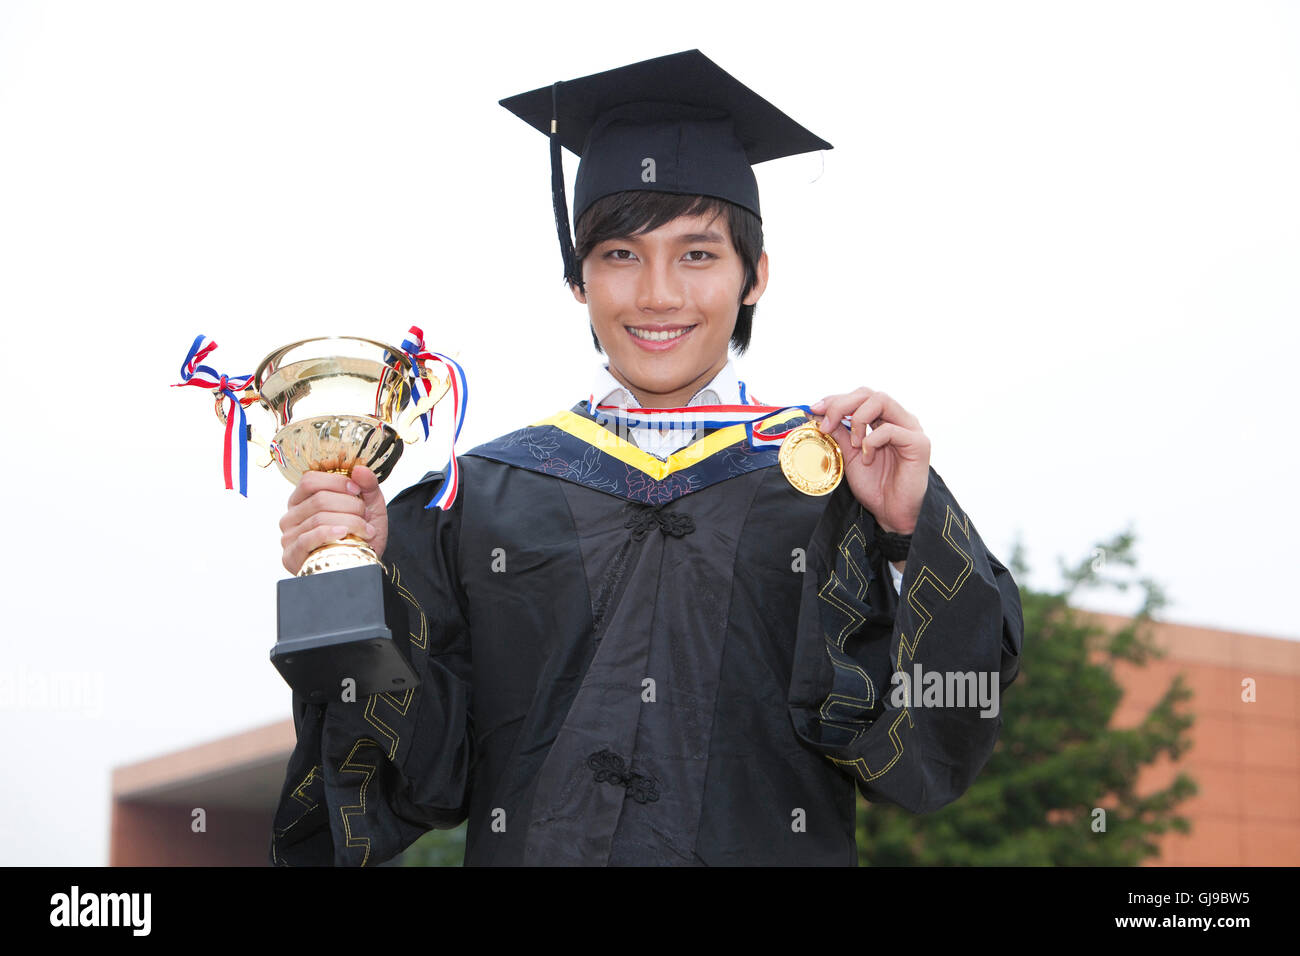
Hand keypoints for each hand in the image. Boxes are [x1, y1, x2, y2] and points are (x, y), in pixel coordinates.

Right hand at [279, 464, 388, 573]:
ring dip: (350, 523)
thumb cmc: (361, 534)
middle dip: (350, 506)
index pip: (310, 480)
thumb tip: (360, 469)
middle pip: (319, 500)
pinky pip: (308, 539)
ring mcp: (289, 536)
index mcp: (302, 500)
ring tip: (366, 531)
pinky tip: (344, 535)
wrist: (362, 565)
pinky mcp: (291, 556)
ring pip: (319, 519)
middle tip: (365, 516)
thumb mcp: (370, 507)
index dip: (336, 481)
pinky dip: (328, 534)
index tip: (357, 490)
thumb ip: (367, 486)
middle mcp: (291, 516)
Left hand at [810, 388, 929, 534]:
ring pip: (881, 400)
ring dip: (858, 419)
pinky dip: (872, 441)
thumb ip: (839, 433)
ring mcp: (911, 429)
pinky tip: (868, 459)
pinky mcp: (919, 444)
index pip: (861, 396)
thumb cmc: (874, 486)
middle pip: (870, 393)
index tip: (814, 409)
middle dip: (842, 404)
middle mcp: (900, 419)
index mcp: (885, 420)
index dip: (836, 399)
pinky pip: (890, 429)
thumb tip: (818, 414)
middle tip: (826, 424)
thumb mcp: (848, 456)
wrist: (891, 514)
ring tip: (853, 444)